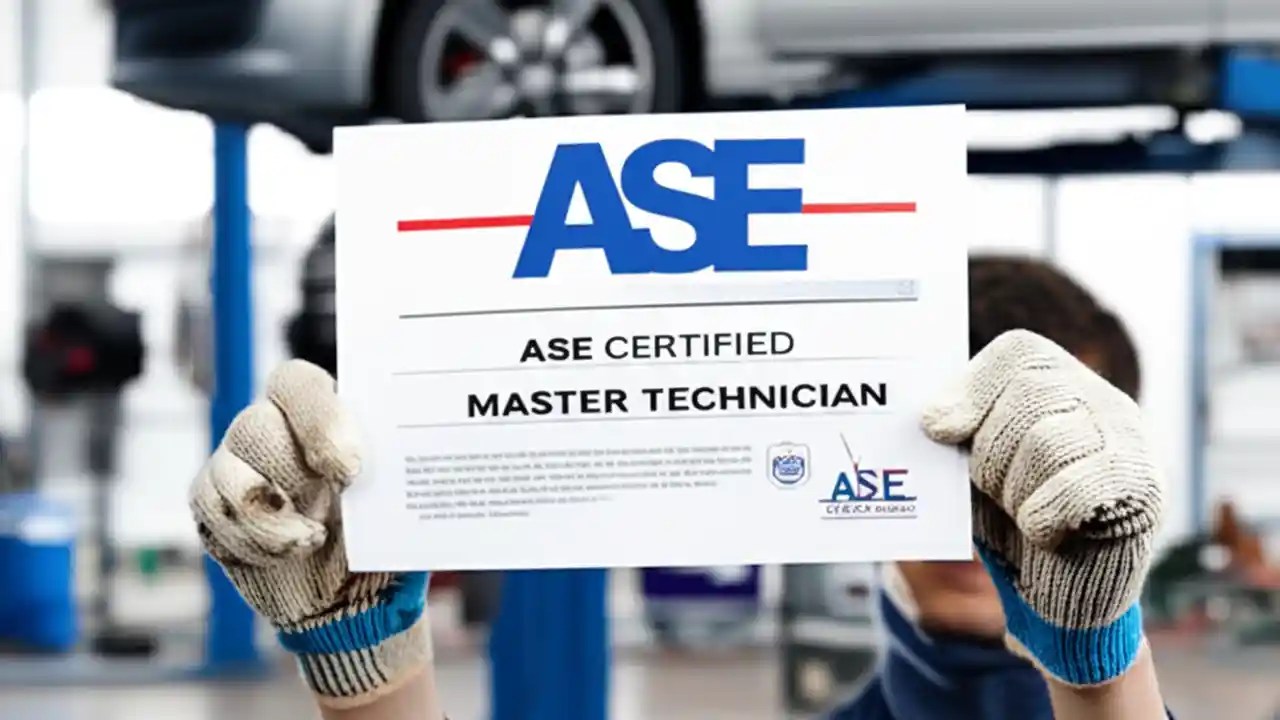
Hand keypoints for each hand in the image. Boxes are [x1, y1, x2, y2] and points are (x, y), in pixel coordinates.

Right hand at [190, 360, 430, 708]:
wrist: (351, 590)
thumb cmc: (380, 531)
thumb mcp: (398, 500)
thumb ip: (391, 474)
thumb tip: (411, 459)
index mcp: (321, 411)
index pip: (298, 385)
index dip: (317, 420)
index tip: (349, 469)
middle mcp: (270, 426)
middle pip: (256, 426)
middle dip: (290, 471)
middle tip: (328, 514)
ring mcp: (235, 462)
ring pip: (229, 473)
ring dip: (269, 519)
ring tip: (312, 541)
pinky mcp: (212, 504)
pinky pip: (212, 513)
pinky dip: (251, 541)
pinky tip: (284, 556)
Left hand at [922, 330, 1163, 685]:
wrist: (1058, 595)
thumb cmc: (1010, 519)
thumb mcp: (972, 466)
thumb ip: (956, 434)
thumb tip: (930, 419)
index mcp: (1060, 384)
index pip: (1018, 353)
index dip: (971, 387)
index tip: (937, 430)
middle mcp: (1104, 401)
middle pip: (1028, 395)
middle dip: (989, 453)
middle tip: (991, 492)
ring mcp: (1132, 442)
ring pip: (1047, 441)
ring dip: (1014, 491)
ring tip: (1021, 514)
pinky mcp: (1145, 489)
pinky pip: (1077, 489)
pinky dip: (1042, 518)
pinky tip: (1045, 534)